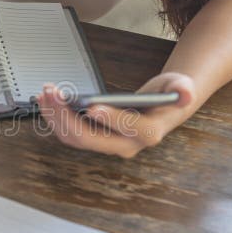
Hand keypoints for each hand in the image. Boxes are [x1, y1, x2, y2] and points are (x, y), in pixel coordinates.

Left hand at [36, 72, 196, 157]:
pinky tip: (46, 100)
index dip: (111, 119)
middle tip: (54, 93)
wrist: (160, 107)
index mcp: (148, 134)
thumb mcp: (181, 87)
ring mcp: (106, 144)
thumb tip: (186, 93)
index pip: (129, 130)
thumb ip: (183, 90)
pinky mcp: (93, 137)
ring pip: (74, 137)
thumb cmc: (169, 96)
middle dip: (67, 116)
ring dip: (55, 116)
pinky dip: (55, 117)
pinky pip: (69, 133)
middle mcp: (124, 145)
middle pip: (90, 138)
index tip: (93, 106)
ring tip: (45, 92)